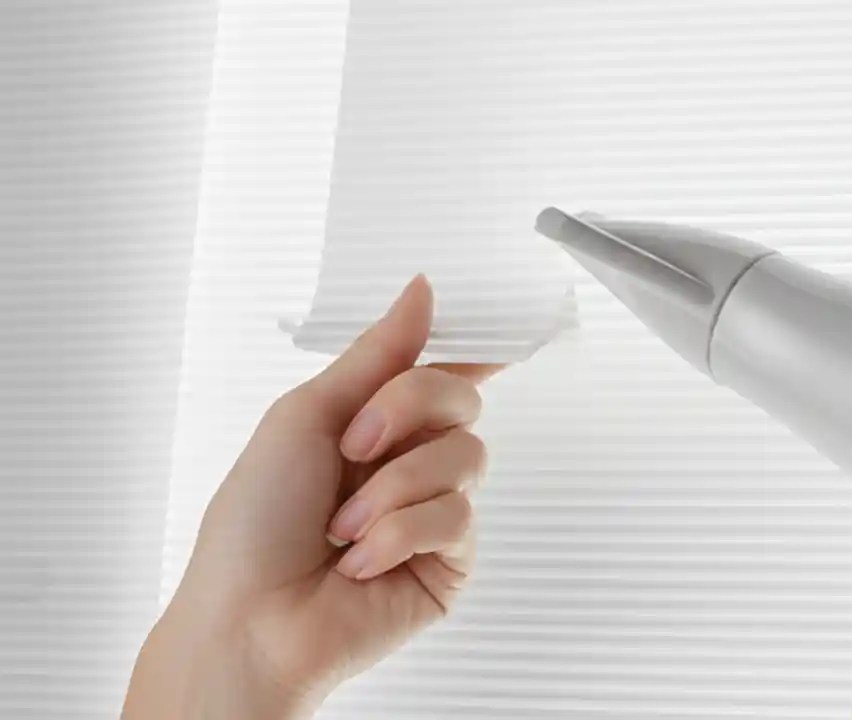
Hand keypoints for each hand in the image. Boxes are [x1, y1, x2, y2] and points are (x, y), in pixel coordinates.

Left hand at [124, 275, 502, 718]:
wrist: (250, 618)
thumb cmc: (255, 523)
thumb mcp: (306, 414)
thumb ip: (377, 355)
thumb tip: (420, 291)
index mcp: (375, 424)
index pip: (442, 374)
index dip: (472, 353)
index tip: (489, 339)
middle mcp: (410, 463)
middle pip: (462, 401)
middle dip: (406, 411)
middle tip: (353, 446)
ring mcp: (433, 513)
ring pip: (466, 458)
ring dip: (393, 488)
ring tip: (343, 528)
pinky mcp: (450, 562)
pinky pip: (456, 518)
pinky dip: (399, 534)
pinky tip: (361, 562)